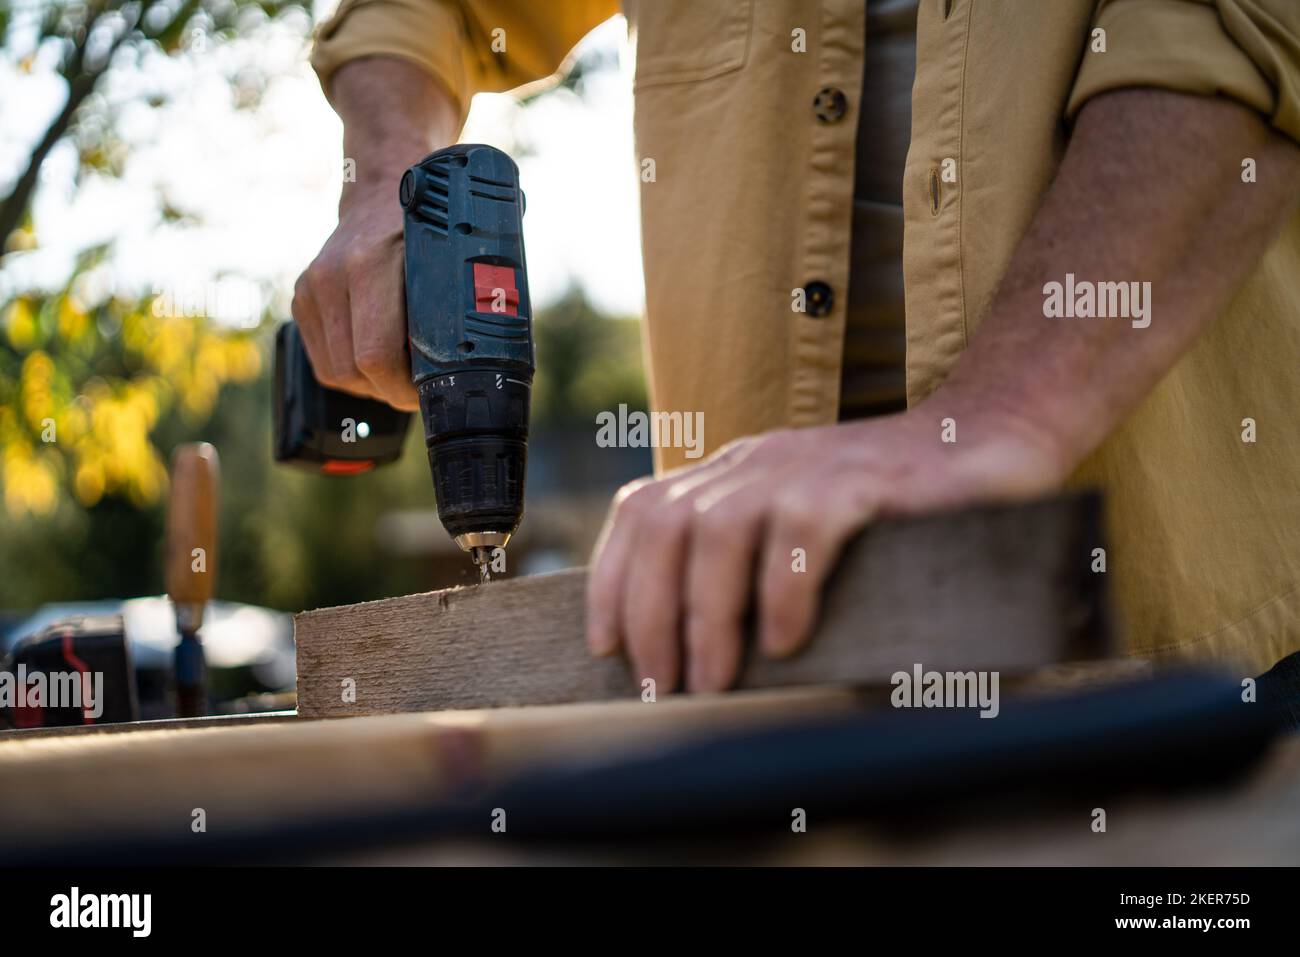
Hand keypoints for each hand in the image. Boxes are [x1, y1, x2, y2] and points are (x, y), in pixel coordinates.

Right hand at [290, 58, 459, 411]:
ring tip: (402, 368)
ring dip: (371, 383)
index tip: (429, 390)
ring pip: (336, 374)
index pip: (376, 357)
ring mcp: (311, 288)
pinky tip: (378, 355)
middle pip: (354, 372)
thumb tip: (468, 373)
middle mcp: (332, 276)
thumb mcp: (454, 261)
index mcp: (370, 265)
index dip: (405, 388)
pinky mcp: (302, 299)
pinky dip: (353, 370)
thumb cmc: (431, 229)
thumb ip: (458, 311)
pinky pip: (324, 362)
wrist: (383, 189)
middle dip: (391, 390)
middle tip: (421, 386)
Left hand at [585, 407, 1067, 692]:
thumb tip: (705, 657)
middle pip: (666, 526)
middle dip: (650, 613)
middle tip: (662, 684)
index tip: (606, 646)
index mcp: (734, 473)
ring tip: (714, 678)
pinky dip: (783, 592)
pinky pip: (802, 532)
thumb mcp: (804, 527)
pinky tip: (785, 641)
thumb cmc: (896, 506)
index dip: (611, 579)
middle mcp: (757, 463)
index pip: (641, 511)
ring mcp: (807, 465)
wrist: (991, 437)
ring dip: (707, 615)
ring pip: (720, 532)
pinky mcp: (863, 479)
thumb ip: (755, 565)